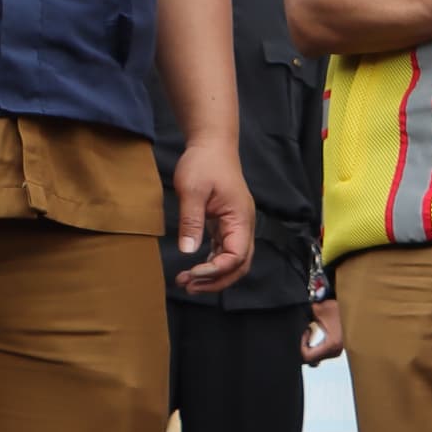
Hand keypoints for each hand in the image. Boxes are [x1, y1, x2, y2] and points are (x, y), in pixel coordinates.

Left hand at [169, 140, 254, 294]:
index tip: (192, 274)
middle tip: (189, 286)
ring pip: (233, 261)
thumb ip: (191, 221)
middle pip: (240, 264)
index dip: (217, 270)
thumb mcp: (192, 190)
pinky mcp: (227, 224)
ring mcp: (236, 226)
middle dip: (217, 280)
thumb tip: (188, 250)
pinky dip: (212, 263)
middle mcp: (243, 226)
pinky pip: (224, 250)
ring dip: (214, 274)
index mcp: (240, 218)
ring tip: (188, 282)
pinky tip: (195, 268)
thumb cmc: (204, 163)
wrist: (212, 145)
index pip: (237, 255)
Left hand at [301, 299, 344, 364]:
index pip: (306, 356)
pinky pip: (321, 354)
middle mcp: (336, 351)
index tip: (306, 331)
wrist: (361, 309)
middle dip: (303, 347)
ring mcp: (337, 351)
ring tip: (311, 331)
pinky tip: (316, 333)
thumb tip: (295, 316)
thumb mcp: (321, 309)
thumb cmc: (344, 309)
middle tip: (306, 332)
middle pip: (310, 360)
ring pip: (315, 358)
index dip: (300, 344)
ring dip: (309, 347)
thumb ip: (306, 314)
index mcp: (332, 344)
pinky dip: (315, 347)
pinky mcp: (338, 349)